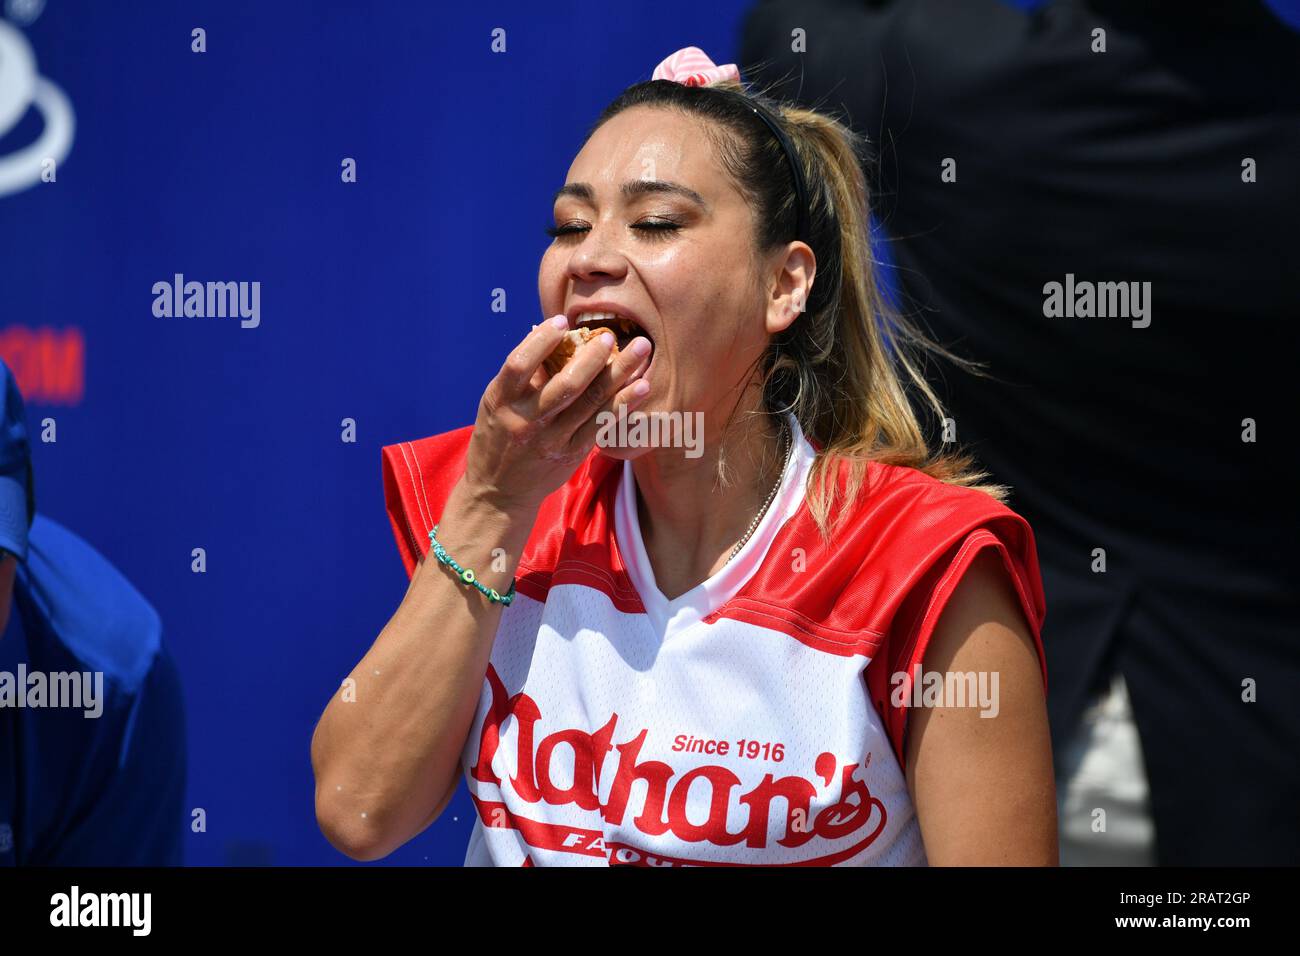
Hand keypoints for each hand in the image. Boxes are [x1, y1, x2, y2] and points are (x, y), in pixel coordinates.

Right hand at [461, 317, 652, 514]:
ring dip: (620, 375)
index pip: (519, 365)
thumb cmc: (498, 436)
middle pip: (566, 385)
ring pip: (591, 404)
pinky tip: (642, 388)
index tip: (560, 320)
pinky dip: (625, 405)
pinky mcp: (572, 453)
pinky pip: (603, 425)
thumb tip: (544, 331)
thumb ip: (522, 373)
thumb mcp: (495, 403)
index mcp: (500, 401)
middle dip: (593, 357)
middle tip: (612, 335)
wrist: (499, 492)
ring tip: (642, 352)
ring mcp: (552, 440)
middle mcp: (527, 421)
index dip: (540, 341)